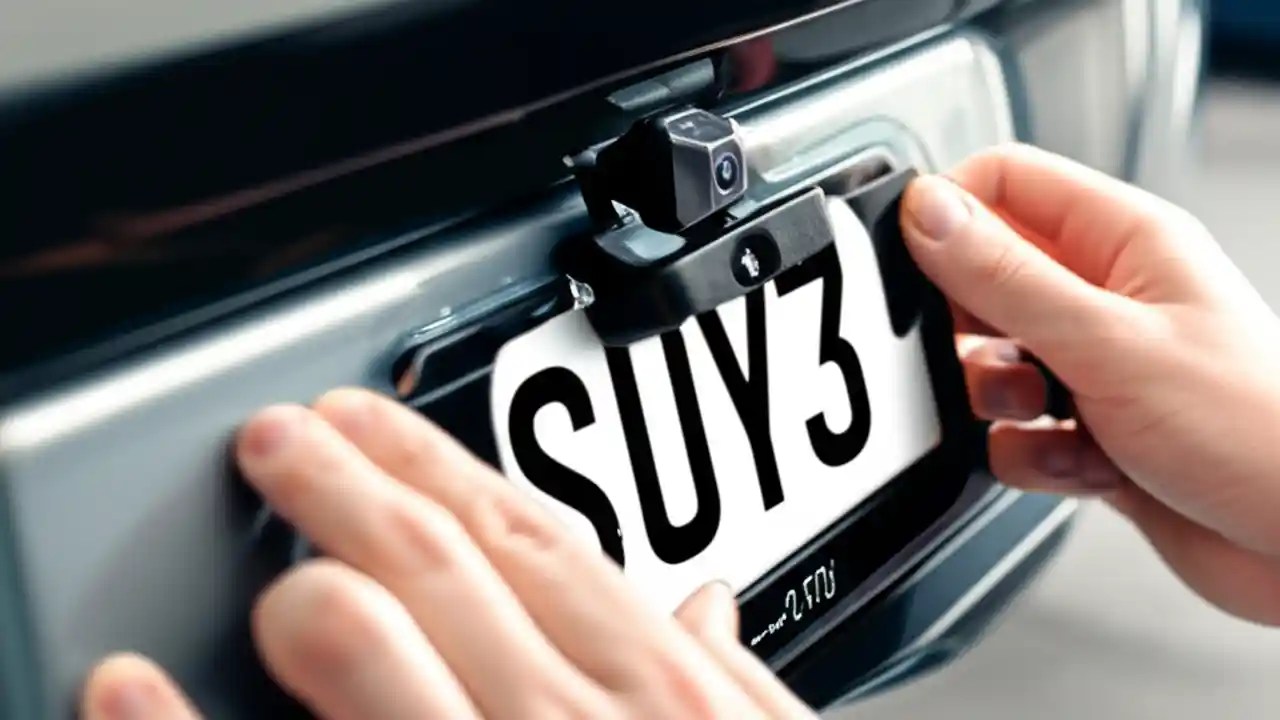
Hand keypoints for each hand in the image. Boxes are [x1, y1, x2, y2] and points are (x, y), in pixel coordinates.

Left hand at [80, 390, 814, 718]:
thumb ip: (731, 681)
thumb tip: (706, 603)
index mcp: (667, 696)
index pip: (536, 540)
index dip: (442, 465)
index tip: (374, 424)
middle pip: (443, 568)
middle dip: (349, 483)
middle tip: (279, 438)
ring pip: (371, 646)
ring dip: (293, 572)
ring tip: (244, 548)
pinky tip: (130, 694)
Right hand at [900, 143, 1279, 624]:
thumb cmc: (1257, 431)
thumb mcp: (1108, 340)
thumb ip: (1004, 276)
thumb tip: (928, 211)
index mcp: (1124, 241)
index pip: (1007, 183)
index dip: (949, 212)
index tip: (912, 258)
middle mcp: (1108, 297)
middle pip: (985, 281)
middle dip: (969, 330)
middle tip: (994, 353)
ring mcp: (1098, 367)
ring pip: (993, 365)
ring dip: (1001, 403)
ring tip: (1049, 416)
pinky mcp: (1091, 433)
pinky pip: (1014, 435)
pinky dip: (1032, 457)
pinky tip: (1083, 464)